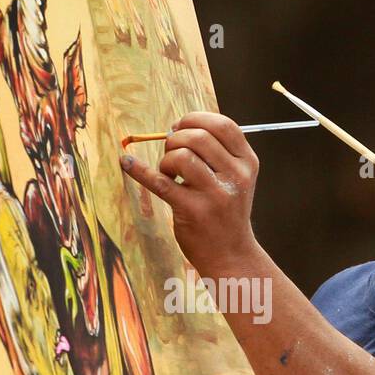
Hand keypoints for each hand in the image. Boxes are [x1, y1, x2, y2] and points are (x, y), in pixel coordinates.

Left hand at [120, 111, 259, 275]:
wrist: (231, 255)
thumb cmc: (226, 213)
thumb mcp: (235, 179)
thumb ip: (216, 153)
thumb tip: (176, 128)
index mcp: (247, 163)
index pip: (223, 125)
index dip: (196, 119)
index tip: (180, 127)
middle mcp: (236, 176)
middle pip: (198, 137)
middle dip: (175, 139)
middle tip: (170, 154)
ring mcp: (215, 194)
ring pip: (181, 156)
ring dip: (166, 159)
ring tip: (168, 173)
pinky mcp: (193, 211)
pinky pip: (159, 182)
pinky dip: (139, 170)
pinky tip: (127, 163)